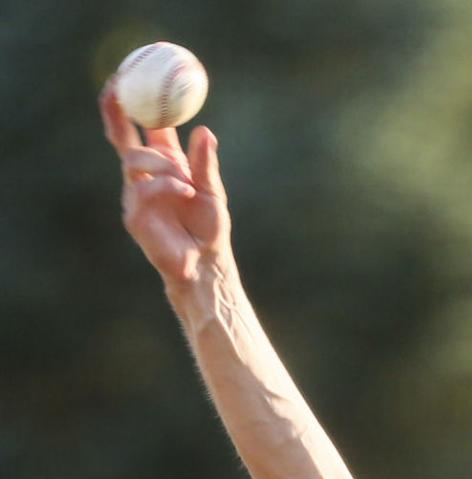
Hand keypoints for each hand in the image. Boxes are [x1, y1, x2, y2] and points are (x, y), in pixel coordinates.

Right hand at [99, 82, 230, 283]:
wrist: (205, 265)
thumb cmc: (210, 230)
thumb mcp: (213, 191)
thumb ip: (205, 163)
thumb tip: (204, 131)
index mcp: (166, 164)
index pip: (144, 127)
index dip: (135, 103)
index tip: (130, 77)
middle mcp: (146, 175)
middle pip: (121, 137)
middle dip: (115, 111)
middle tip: (116, 88)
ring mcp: (136, 194)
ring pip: (135, 161)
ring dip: (161, 166)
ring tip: (185, 184)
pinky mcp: (134, 215)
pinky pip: (143, 188)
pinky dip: (166, 186)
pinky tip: (184, 194)